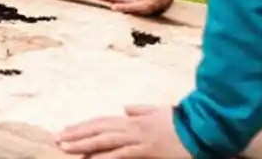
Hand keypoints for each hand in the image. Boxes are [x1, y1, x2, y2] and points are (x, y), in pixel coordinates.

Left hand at [58, 105, 191, 157]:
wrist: (205, 125)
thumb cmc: (185, 121)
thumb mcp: (159, 111)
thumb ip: (141, 110)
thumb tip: (126, 107)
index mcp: (135, 119)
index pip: (103, 122)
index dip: (84, 126)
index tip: (67, 130)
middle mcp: (133, 126)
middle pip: (99, 129)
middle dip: (77, 134)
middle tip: (57, 139)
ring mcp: (139, 138)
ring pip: (105, 140)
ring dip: (83, 143)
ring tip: (65, 147)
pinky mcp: (148, 149)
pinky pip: (122, 154)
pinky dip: (105, 156)